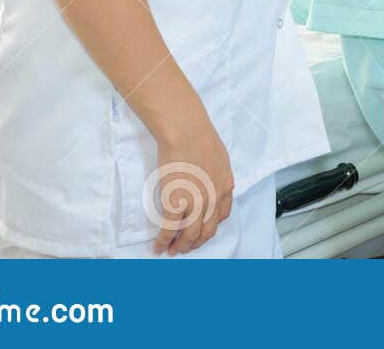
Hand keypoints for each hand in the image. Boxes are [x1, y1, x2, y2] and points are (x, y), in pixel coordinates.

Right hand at [150, 106, 234, 255]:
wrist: (187, 132)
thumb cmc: (200, 137)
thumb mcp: (219, 158)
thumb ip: (217, 174)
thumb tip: (210, 179)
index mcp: (225, 187)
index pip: (221, 216)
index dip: (210, 227)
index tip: (202, 231)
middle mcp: (213, 199)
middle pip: (206, 231)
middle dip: (196, 242)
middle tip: (186, 247)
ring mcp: (195, 204)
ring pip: (189, 235)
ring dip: (180, 246)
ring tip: (172, 250)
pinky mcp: (176, 204)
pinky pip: (169, 230)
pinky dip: (163, 241)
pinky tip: (158, 246)